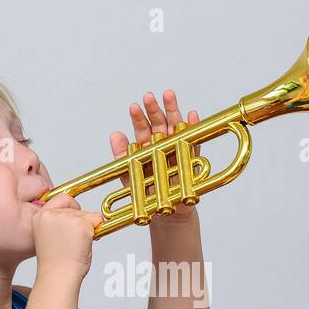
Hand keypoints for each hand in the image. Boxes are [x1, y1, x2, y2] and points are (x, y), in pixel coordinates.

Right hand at [32, 193, 104, 279]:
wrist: (58, 276)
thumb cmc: (55, 263)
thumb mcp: (50, 236)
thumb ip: (59, 222)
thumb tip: (78, 215)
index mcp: (40, 216)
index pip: (61, 198)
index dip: (71, 207)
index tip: (75, 217)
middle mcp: (52, 213)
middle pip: (76, 207)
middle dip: (81, 221)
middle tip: (75, 240)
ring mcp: (67, 217)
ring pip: (88, 214)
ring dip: (87, 229)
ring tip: (76, 246)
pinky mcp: (81, 224)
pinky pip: (97, 221)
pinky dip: (95, 233)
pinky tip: (83, 246)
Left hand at [109, 90, 200, 222]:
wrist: (165, 213)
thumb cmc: (146, 195)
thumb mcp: (129, 176)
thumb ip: (121, 156)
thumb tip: (114, 134)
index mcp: (146, 147)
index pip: (142, 129)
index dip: (138, 118)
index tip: (134, 106)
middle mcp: (162, 145)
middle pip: (159, 124)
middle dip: (154, 109)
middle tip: (149, 96)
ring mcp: (178, 149)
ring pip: (176, 127)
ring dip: (173, 111)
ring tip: (168, 95)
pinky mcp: (192, 159)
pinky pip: (194, 143)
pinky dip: (194, 128)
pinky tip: (192, 114)